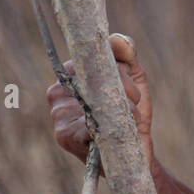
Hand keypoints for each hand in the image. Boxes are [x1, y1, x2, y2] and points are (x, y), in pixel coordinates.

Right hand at [47, 33, 152, 169]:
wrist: (135, 154)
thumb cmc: (131, 114)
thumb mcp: (133, 80)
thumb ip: (126, 56)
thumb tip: (116, 39)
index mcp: (70, 74)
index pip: (94, 57)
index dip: (119, 70)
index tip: (131, 88)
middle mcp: (58, 91)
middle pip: (97, 74)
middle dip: (125, 89)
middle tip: (133, 105)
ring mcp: (58, 113)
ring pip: (99, 96)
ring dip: (125, 108)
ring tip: (127, 121)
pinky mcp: (64, 134)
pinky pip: (96, 118)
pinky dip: (117, 125)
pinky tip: (120, 133)